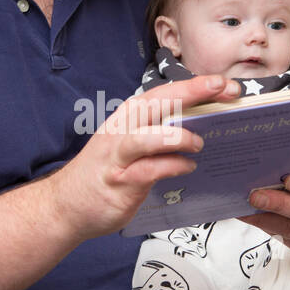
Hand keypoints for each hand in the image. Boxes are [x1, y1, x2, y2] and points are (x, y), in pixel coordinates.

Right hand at [47, 75, 242, 241]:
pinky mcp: (119, 182)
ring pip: (148, 136)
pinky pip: (149, 171)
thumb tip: (201, 128)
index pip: (163, 93)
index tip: (223, 83)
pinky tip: (187, 167)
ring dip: (177, 136)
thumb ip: (158, 134)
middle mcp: (121, 130)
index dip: (194, 86)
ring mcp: (118, 156)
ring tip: (200, 142)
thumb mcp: (131, 145)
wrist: (66, 205)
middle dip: (191, 92)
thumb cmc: (105, 173)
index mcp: (128, 118)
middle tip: (223, 89)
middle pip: (156, 103)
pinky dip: (171, 167)